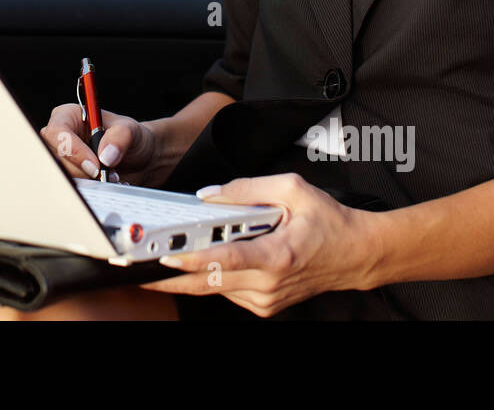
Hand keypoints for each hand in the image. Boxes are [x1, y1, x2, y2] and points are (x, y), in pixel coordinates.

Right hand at [40, 104, 163, 186]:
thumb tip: (104, 156)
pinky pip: (71, 186)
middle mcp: (61, 137)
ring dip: (88, 180)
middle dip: (82, 170)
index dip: (73, 150)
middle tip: (105, 174)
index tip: (94, 166)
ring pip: (63, 174)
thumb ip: (120, 137)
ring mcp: (64, 158)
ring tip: (111, 176)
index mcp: (69, 116)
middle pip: (57, 157)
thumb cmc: (131, 138)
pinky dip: (89, 189)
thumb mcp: (131, 130)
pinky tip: (106, 184)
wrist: (139, 160)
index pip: (57, 132)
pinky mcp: (70, 175)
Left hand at [138, 173, 383, 317]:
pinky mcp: (264, 306)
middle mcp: (268, 284)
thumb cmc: (328, 220)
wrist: (357, 255)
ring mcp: (265, 300)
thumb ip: (246, 188)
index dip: (192, 258)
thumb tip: (208, 195)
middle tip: (136, 268)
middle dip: (168, 278)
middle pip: (208, 283)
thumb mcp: (292, 189)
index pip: (225, 260)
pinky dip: (210, 276)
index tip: (164, 255)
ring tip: (158, 259)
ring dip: (186, 276)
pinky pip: (226, 291)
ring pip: (214, 289)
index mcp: (276, 256)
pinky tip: (200, 261)